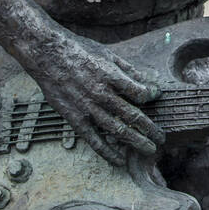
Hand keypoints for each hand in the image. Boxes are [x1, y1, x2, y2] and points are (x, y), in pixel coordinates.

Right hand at [30, 32, 165, 166]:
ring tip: (149, 149)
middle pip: (132, 116)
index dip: (151, 96)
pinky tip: (119, 159)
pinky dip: (107, 152)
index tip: (155, 97)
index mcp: (111, 76)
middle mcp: (101, 94)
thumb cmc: (78, 50)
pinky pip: (94, 140)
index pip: (140, 93)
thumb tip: (149, 83)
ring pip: (117, 130)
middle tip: (161, 137)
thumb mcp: (108, 54)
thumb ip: (129, 70)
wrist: (47, 54)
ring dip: (136, 141)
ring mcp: (88, 108)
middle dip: (150, 128)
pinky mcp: (74, 118)